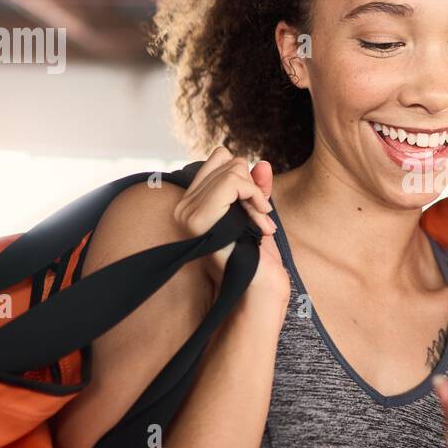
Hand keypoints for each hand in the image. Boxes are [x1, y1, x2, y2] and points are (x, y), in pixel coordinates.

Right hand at [173, 146, 285, 298]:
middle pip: (228, 160)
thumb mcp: (257, 213)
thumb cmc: (260, 258)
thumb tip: (264, 164)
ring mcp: (187, 213)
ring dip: (256, 196)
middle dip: (252, 186)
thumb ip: (257, 188)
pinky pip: (232, 183)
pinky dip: (255, 197)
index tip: (257, 204)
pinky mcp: (199, 219)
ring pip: (232, 170)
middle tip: (261, 218)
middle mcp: (184, 207)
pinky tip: (260, 223)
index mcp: (193, 204)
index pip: (219, 157)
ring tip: (261, 223)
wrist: (261, 289)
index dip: (246, 175)